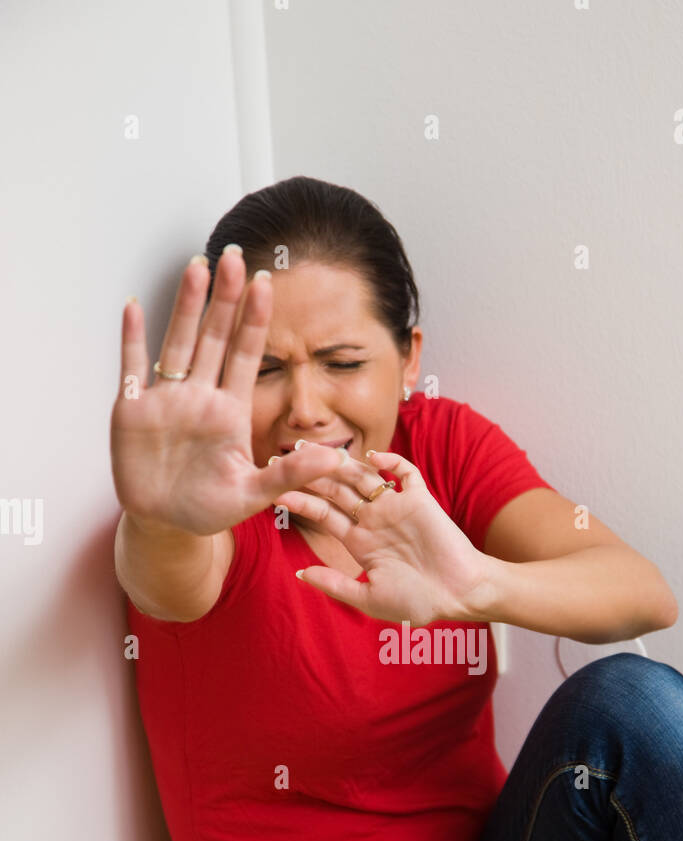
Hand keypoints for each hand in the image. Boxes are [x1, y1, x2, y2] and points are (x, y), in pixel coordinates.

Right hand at [110, 250, 363, 535]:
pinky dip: (132, 339)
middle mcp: (200, 396)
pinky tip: (133, 307)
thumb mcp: (254, 495)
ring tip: (197, 267)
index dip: (255, 320)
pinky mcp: (133, 411)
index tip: (267, 283)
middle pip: (215, 337)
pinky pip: (132, 368)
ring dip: (186, 306)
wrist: (167, 526)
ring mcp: (167, 400)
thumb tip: (334, 459)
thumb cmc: (209, 508)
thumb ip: (290, 475)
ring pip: (179, 342)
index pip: (247, 355)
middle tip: (235, 256)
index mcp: (230, 411)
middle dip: (224, 298)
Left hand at [278, 443, 491, 625]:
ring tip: (317, 449)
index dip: (300, 500)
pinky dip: (391, 460)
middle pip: (336, 490)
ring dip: (341, 462)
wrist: (460, 595)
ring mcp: (396, 507)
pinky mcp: (421, 500)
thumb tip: (300, 573)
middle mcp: (374, 520)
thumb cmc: (419, 602)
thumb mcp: (369, 599)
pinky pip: (404, 472)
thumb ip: (336, 585)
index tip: (275, 490)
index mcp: (359, 542)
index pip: (323, 514)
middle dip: (311, 474)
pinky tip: (373, 456)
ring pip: (364, 477)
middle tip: (283, 458)